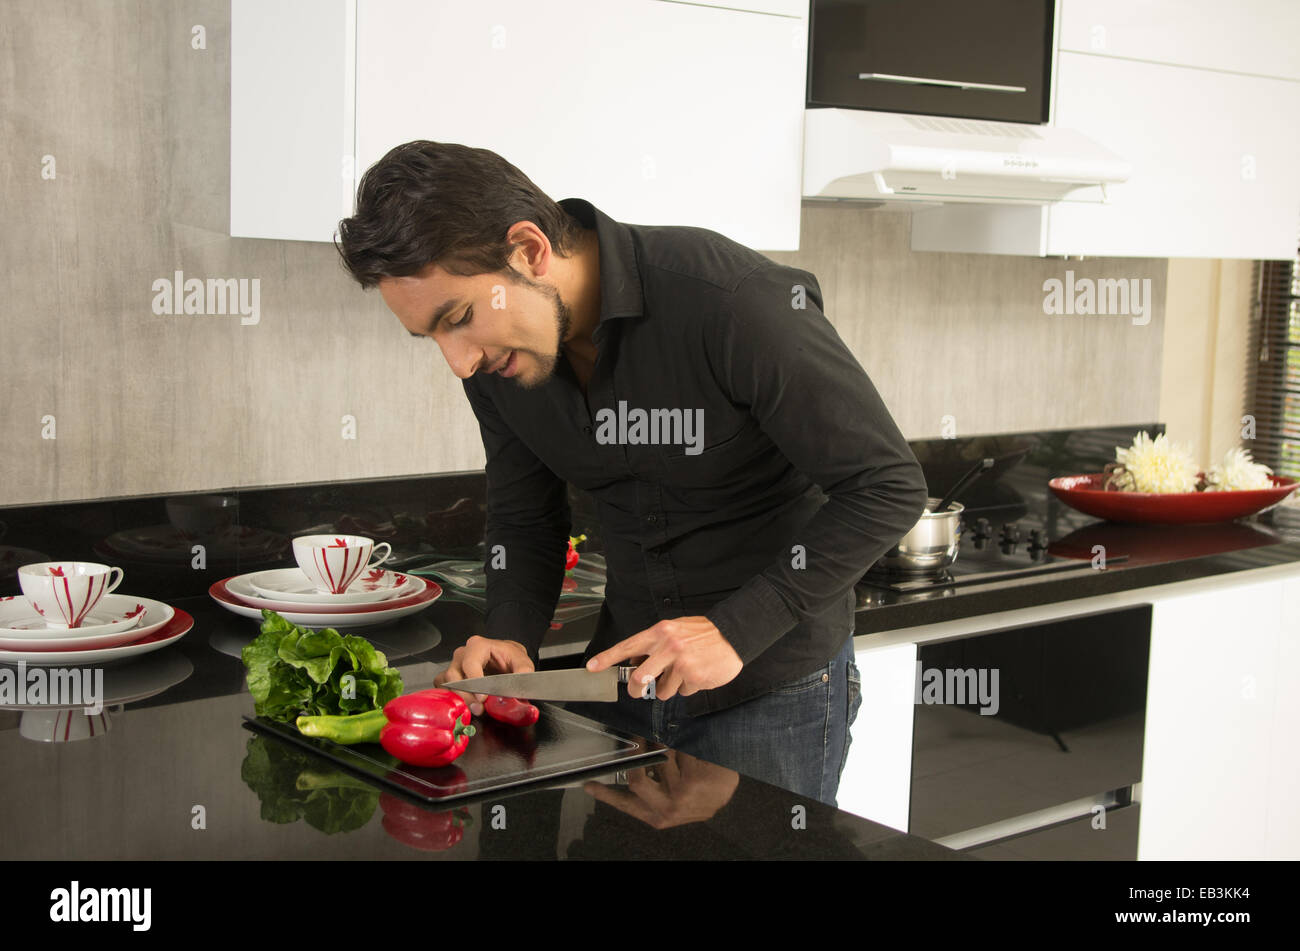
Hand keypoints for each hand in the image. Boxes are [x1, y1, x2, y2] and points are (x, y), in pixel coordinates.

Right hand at [435, 635, 533, 716]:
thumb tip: (522, 684)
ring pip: (446, 684)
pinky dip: (452, 699)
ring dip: (459, 699)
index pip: (470, 664)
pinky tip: (466, 706)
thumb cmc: (509, 658)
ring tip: (475, 709)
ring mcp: (454, 666)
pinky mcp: (450, 678)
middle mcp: (462, 654)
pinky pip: (443, 689)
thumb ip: (523, 671)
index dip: (475, 682)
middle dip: (466, 695)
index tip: (482, 698)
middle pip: (454, 676)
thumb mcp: (522, 662)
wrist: (505, 658)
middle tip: (480, 708)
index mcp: (478, 646)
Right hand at [583, 750, 739, 828]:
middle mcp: (668, 809)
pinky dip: (685, 746)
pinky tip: (695, 752)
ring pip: (661, 760)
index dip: (606, 795)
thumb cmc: (698, 794)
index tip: (589, 785)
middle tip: (638, 739)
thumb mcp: (670, 801)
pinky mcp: (698, 779)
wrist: (727, 791)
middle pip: (637, 779)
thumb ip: (650, 790)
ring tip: (679, 748)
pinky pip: (680, 753)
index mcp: (658, 816)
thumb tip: (631, 765)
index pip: (626, 805)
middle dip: (637, 756)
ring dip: (667, 747)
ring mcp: (684, 795)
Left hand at [586, 616, 741, 699]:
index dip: (607, 658)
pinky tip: (698, 673)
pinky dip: (689, 687)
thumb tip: (635, 660)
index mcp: (660, 633)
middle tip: (639, 689)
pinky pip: (683, 692)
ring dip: (671, 686)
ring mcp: (681, 665)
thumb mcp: (674, 629)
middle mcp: (668, 648)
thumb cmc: (703, 633)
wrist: (734, 635)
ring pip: (663, 690)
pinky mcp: (694, 678)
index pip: (627, 646)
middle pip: (639, 679)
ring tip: (685, 671)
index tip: (592, 667)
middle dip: (636, 688)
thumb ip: (654, 644)